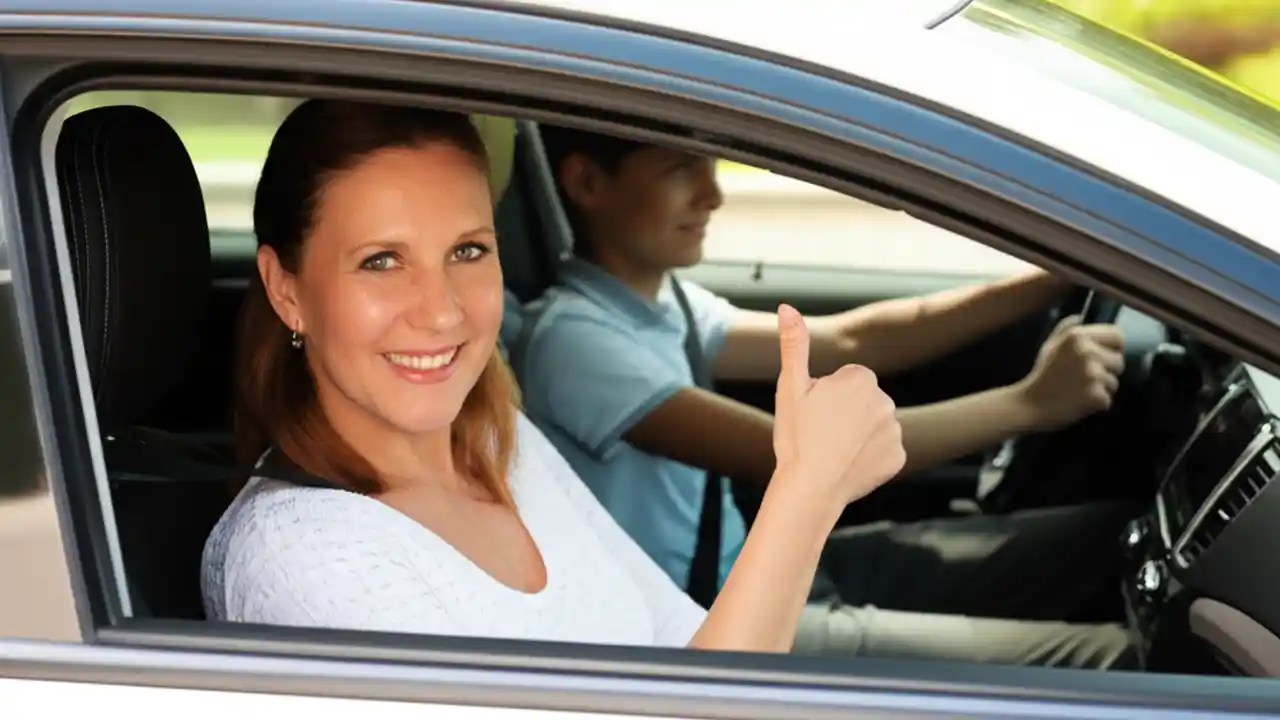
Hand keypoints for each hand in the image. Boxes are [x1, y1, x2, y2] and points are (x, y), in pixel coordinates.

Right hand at [772, 304, 904, 505]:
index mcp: (861, 379)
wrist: (809, 488)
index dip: (826, 397)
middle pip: (861, 402)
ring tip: (833, 451)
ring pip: (872, 426)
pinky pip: (883, 451)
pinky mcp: (898, 458)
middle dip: (845, 413)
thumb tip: (787, 306)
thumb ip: (794, 344)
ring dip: (857, 435)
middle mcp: (885, 400)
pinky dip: (869, 457)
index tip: (814, 414)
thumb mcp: (790, 387)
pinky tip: (848, 465)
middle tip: (821, 434)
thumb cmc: (796, 437)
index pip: (846, 380)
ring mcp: (894, 431)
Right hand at [1017, 315, 1125, 431]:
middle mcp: (1087, 352)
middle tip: (1085, 378)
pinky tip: (1079, 401)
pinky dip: (1096, 404)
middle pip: (1118, 361)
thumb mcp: (1049, 346)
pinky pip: (1107, 400)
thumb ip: (1064, 329)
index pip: (1117, 335)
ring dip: (1101, 389)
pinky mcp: (1096, 395)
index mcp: (1077, 336)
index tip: (1105, 357)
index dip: (1114, 347)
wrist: (1030, 404)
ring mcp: (1092, 374)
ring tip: (1079, 391)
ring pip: (1113, 382)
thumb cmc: (1041, 375)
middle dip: (1107, 371)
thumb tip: (1080, 317)